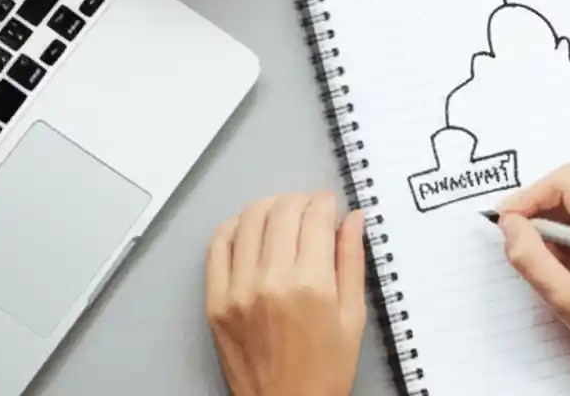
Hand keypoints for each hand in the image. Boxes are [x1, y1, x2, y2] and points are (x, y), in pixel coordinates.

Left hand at [206, 192, 366, 395]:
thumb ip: (352, 260)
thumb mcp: (353, 316)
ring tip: (282, 217)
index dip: (325, 202)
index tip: (329, 205)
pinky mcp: (216, 301)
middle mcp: (271, 281)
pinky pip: (218, 246)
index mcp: (311, 284)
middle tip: (309, 209)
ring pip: (248, 220)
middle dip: (300, 200)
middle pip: (282, 211)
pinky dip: (234, 228)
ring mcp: (238, 290)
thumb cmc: (326, 369)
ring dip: (269, 208)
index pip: (315, 216)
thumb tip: (353, 218)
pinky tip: (250, 232)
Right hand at [496, 165, 569, 395]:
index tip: (506, 221)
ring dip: (556, 222)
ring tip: (547, 260)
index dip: (530, 196)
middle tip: (518, 239)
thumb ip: (532, 259)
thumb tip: (510, 224)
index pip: (568, 183)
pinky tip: (568, 264)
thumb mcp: (569, 302)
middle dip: (540, 207)